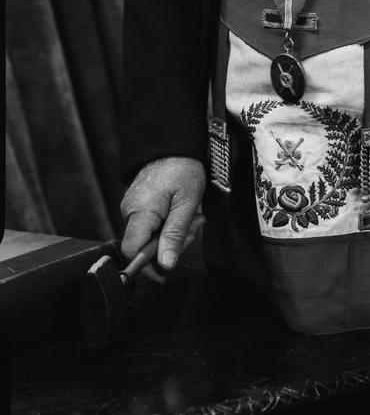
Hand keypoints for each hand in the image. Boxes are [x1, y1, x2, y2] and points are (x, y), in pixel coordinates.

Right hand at [120, 156, 206, 282]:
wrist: (175, 143)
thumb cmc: (183, 167)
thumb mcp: (187, 202)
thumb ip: (175, 234)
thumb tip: (166, 264)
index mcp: (139, 212)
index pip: (132, 252)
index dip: (148, 266)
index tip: (166, 271)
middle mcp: (130, 212)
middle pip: (144, 246)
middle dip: (172, 244)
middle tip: (195, 227)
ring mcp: (133, 208)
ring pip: (151, 236)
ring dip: (175, 232)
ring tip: (193, 216)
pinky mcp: (140, 204)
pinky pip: (152, 224)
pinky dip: (170, 223)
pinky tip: (183, 212)